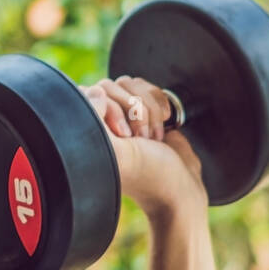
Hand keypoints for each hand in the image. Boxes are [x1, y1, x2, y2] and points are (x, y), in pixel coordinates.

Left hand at [79, 76, 207, 218]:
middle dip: (134, 111)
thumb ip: (96, 119)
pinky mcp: (145, 110)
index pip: (89, 94)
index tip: (124, 135)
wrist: (181, 185)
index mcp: (88, 131)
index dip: (111, 108)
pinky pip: (147, 88)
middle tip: (140, 139)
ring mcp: (123, 114)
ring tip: (152, 137)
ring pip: (130, 84)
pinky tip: (163, 126)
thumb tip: (94, 90)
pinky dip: (159, 104)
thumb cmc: (148, 173)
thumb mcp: (117, 151)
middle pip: (111, 85)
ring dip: (148, 110)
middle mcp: (101, 120)